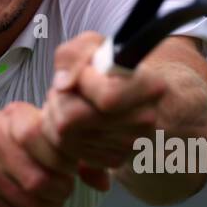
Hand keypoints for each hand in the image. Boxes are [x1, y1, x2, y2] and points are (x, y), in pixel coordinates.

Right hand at [0, 102, 76, 206]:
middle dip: (61, 193)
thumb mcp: (25, 141)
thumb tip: (104, 182)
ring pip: (32, 201)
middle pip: (45, 179)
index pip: (53, 141)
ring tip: (46, 206)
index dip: (68, 163)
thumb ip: (67, 154)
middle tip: (59, 193)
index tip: (67, 169)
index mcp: (12, 117)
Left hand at [41, 31, 164, 177]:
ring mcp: (130, 145)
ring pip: (64, 137)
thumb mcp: (93, 45)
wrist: (129, 94)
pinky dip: (65, 136)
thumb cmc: (109, 66)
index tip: (84, 73)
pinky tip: (76, 122)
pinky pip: (70, 151)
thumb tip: (63, 84)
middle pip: (72, 119)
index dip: (82, 82)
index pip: (107, 97)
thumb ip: (74, 54)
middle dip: (58, 101)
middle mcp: (144, 121)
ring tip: (71, 102)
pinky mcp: (114, 161)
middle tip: (66, 90)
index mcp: (150, 88)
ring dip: (57, 117)